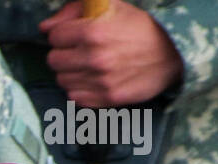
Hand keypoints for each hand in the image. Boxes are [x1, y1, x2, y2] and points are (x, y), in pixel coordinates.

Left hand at [41, 0, 183, 106]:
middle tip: (77, 50)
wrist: (170, 53)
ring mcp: (100, 82)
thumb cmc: (138, 27)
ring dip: (70, 72)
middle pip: (54, 61)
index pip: (54, 37)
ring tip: (86, 65)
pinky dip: (79, 89)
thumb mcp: (110, 7)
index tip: (71, 34)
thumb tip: (46, 27)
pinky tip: (92, 79)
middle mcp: (94, 59)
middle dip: (63, 53)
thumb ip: (74, 11)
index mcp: (93, 32)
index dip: (62, 34)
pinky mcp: (106, 100)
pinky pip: (75, 97)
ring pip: (62, 80)